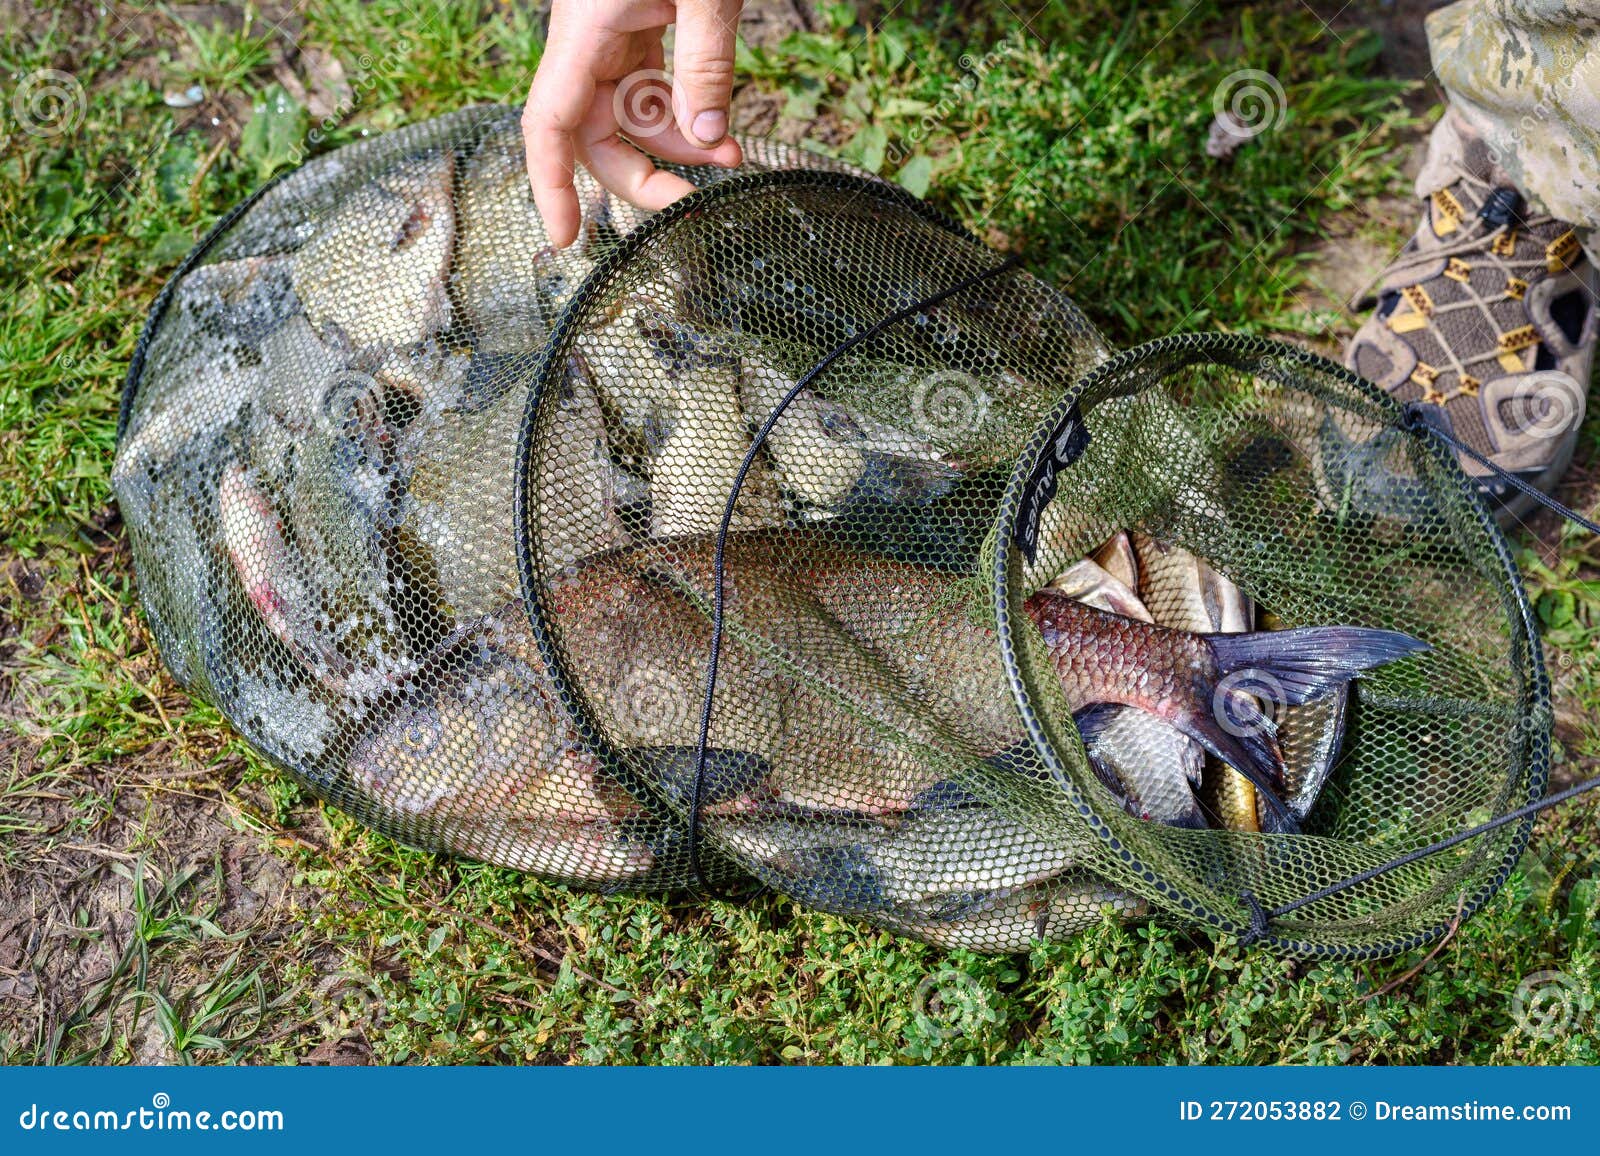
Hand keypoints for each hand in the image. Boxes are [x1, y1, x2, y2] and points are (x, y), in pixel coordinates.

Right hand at [522, 0, 745, 247]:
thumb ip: (705, 63)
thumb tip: (708, 135)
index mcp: (584, 31)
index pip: (550, 123)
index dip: (551, 186)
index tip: (566, 237)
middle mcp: (586, 42)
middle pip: (594, 135)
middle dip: (644, 177)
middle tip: (693, 203)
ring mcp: (609, 37)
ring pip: (628, 117)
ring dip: (677, 146)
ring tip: (732, 154)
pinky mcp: (634, 29)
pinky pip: (647, 90)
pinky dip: (681, 115)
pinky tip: (718, 128)